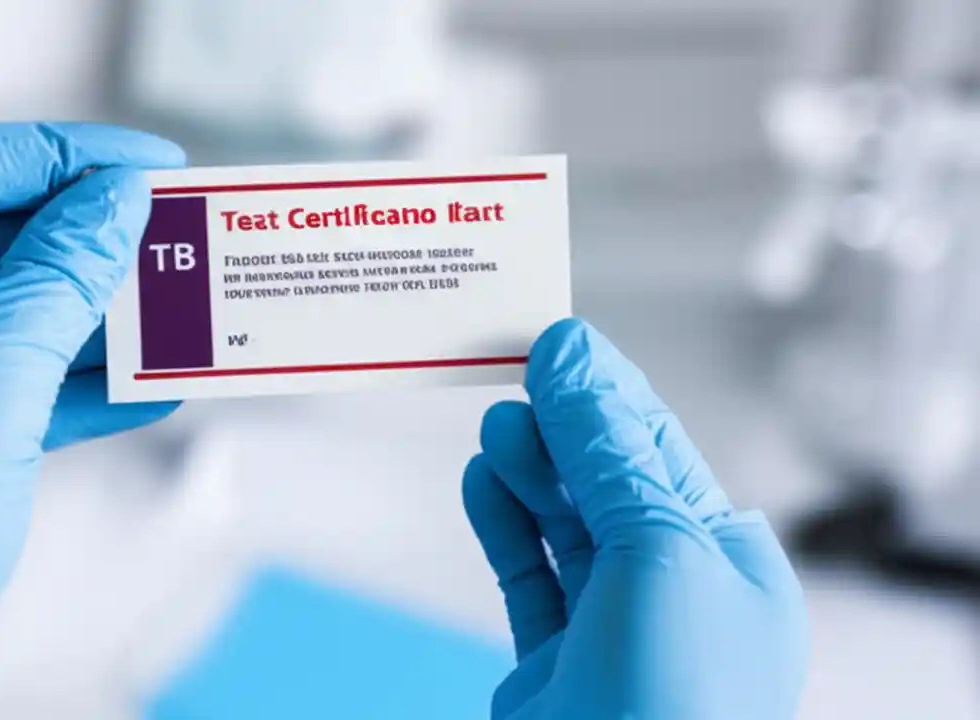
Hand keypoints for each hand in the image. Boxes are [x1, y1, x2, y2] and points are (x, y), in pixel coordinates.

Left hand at [0, 123, 184, 718]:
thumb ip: (53, 279)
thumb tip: (113, 205)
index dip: (59, 157)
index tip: (146, 165)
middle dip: (83, 237)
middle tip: (171, 233)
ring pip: (4, 317)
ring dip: (93, 315)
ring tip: (175, 307)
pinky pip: (10, 389)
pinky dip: (79, 387)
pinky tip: (148, 388)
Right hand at [463, 319, 807, 718]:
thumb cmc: (674, 703)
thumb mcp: (655, 547)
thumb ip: (606, 452)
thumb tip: (572, 360)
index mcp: (729, 564)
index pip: (660, 451)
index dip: (607, 391)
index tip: (555, 340)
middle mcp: (675, 596)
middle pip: (607, 483)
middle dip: (560, 427)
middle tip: (508, 370)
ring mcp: (611, 633)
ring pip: (562, 526)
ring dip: (527, 470)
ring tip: (494, 425)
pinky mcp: (554, 668)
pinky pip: (526, 577)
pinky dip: (502, 525)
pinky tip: (482, 482)